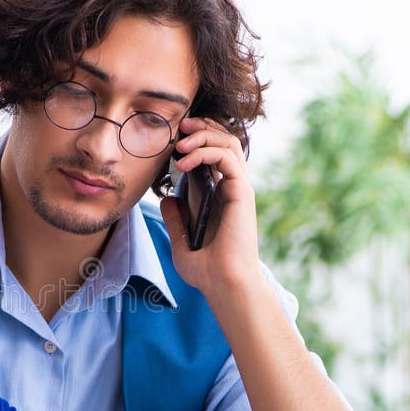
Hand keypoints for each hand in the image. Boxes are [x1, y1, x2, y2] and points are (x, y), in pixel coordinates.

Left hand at [159, 116, 259, 296]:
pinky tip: (184, 162)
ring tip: (180, 142)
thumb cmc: (207, 270)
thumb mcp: (181, 241)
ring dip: (203, 135)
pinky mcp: (242, 192)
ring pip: (229, 143)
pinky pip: (227, 158)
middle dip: (203, 128)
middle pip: (225, 141)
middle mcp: (232, 189)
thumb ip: (175, 219)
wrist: (222, 284)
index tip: (175, 138)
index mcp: (220, 197)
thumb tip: (167, 198)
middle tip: (180, 126)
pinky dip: (205, 152)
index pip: (215, 154)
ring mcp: (238, 189)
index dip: (199, 139)